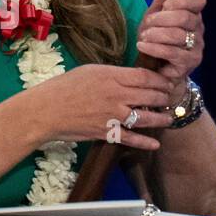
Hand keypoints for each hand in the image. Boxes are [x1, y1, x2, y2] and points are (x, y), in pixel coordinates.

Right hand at [25, 64, 174, 150]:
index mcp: (112, 76)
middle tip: (168, 98)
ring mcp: (113, 116)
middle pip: (150, 95)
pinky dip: (145, 142)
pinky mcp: (107, 132)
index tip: (166, 82)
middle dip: (164, 97)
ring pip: (146, 117)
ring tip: (167, 118)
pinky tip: (155, 144)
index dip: (160, 80)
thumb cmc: (64, 87)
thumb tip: (132, 77)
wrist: (46, 111)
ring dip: (160, 118)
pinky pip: (131, 138)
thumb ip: (113, 74)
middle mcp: (116, 95)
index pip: (146, 77)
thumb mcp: (90, 71)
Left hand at [137, 0, 205, 97]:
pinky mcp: (190, 62)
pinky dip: (155, 48)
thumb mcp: (155, 17)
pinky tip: (143, 45)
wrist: (156, 71)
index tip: (165, 4)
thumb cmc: (156, 40)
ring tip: (143, 36)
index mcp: (193, 14)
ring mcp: (197, 46)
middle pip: (186, 17)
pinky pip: (173, 52)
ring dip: (156, 34)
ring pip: (178, 35)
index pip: (198, 0)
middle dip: (162, 19)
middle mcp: (199, 29)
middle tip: (148, 23)